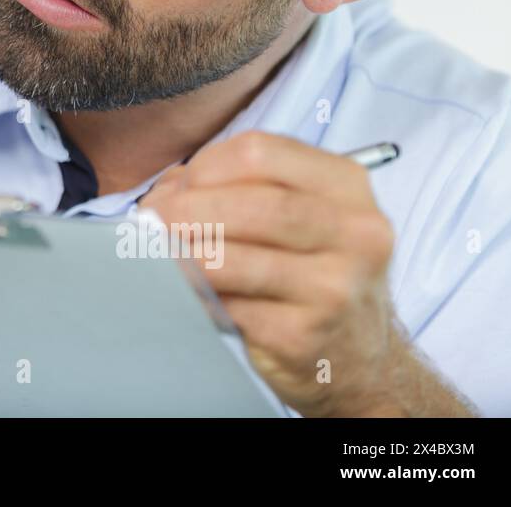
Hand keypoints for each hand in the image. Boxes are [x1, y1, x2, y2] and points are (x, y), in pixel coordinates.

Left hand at [141, 131, 466, 415]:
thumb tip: (164, 196)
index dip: (205, 166)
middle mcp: (355, 233)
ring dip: (181, 253)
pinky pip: (228, 307)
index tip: (179, 186)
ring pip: (233, 259)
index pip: (261, 153)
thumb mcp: (299, 214)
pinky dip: (195, 294)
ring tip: (157, 252)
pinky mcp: (304, 335)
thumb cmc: (312, 270)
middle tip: (152, 221)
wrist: (358, 356)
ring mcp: (335, 288)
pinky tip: (184, 289)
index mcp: (346, 186)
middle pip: (251, 204)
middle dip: (185, 210)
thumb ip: (236, 188)